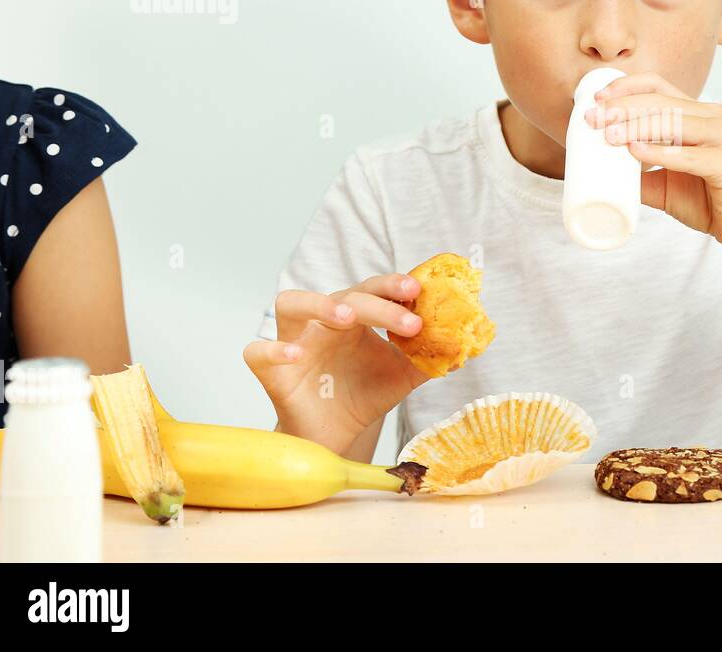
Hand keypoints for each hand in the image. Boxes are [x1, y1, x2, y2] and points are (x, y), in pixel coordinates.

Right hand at [243, 274, 429, 453]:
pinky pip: (258, 351)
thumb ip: (429, 358)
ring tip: (347, 316)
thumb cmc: (364, 395)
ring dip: (319, 304)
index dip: (395, 286)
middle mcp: (324, 321)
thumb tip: (463, 345)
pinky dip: (274, 349)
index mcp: (356, 316)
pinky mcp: (270, 369)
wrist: (335, 437)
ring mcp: (294, 341)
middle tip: (408, 319)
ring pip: (290, 303)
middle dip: (378, 302)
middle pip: (345, 294)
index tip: (421, 291)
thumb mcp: (403, 376)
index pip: (374, 289)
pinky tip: (295, 355)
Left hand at [586, 72, 721, 257]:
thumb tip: (600, 171)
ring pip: (672, 123)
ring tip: (607, 135)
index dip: (626, 88)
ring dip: (636, 127)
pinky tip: (635, 152)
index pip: (659, 86)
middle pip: (661, 101)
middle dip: (622, 108)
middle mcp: (715, 118)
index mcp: (700, 114)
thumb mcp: (667, 184)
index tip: (597, 100)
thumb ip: (640, 173)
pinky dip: (660, 152)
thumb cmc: (712, 202)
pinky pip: (688, 155)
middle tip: (593, 119)